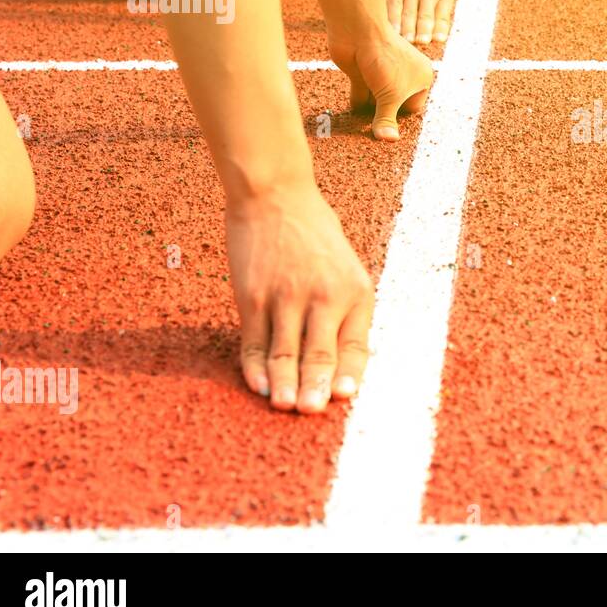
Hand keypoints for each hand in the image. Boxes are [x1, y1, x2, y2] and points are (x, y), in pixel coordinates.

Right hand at [228, 184, 373, 413]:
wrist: (275, 194)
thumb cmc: (315, 235)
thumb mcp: (347, 268)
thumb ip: (346, 311)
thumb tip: (342, 363)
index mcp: (355, 291)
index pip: (355, 345)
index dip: (348, 373)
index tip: (343, 397)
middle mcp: (323, 296)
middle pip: (319, 352)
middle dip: (315, 386)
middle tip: (311, 412)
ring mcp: (285, 296)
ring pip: (284, 352)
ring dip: (284, 383)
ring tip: (285, 407)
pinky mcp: (252, 295)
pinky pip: (253, 340)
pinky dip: (254, 366)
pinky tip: (258, 384)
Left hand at [328, 27, 433, 140]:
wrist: (358, 31)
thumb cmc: (383, 58)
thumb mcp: (390, 95)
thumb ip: (387, 119)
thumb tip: (388, 140)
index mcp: (421, 77)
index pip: (413, 108)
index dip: (401, 119)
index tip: (390, 132)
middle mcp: (404, 76)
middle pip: (394, 106)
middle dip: (385, 117)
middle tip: (376, 135)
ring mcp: (382, 75)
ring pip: (376, 102)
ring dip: (369, 114)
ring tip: (362, 130)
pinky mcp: (363, 74)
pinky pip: (362, 96)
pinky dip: (357, 106)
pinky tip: (353, 117)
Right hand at [382, 0, 454, 44]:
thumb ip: (441, 7)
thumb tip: (437, 36)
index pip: (442, 17)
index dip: (437, 31)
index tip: (433, 43)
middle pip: (424, 16)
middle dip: (420, 33)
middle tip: (416, 48)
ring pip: (407, 11)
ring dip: (405, 28)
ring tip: (402, 43)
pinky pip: (391, 0)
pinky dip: (391, 15)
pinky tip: (388, 27)